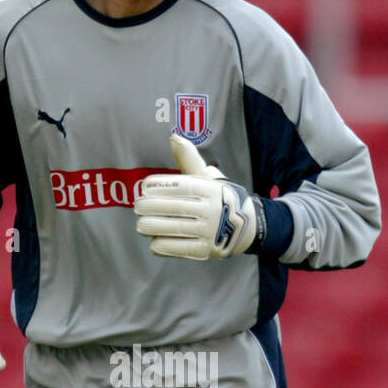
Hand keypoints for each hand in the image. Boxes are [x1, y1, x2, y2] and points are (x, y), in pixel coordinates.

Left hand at [135, 132, 259, 259]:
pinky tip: (154, 242)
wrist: (249, 227)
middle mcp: (211, 210)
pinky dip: (163, 246)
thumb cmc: (220, 197)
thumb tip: (173, 137)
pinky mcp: (206, 250)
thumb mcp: (209, 176)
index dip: (160, 186)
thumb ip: (189, 159)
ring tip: (141, 225)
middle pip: (174, 208)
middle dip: (151, 207)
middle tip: (138, 207)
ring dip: (153, 227)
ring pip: (174, 228)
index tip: (145, 186)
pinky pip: (180, 248)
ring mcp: (209, 231)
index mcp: (211, 189)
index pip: (181, 186)